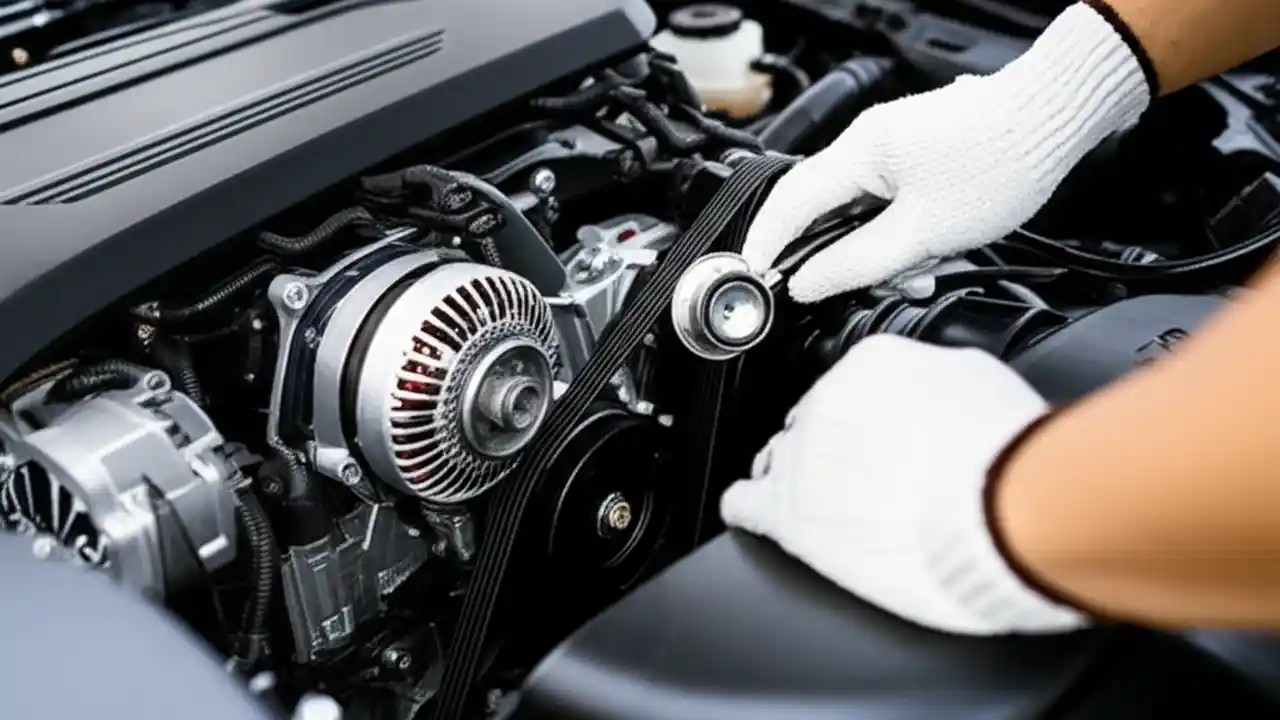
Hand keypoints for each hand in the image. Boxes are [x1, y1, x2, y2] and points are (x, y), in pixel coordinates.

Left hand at [721, 336, 1086, 634]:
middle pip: (811, 424)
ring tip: (818, 500)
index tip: (877, 434)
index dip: (864, 418)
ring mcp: (800, 457)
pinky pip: (744, 503)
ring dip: (792, 476)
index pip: (849, 387)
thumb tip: (937, 391)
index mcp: (870, 364)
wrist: (998, 506)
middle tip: (860, 475)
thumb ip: (940, 380)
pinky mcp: (786, 512)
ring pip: (778, 459)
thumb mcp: (981, 382)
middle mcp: (826, 402)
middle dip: (829, 448)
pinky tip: (752, 514)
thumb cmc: (1002, 453)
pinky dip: (747, 508)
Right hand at [742, 3, 1149, 301]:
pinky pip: (893, 204)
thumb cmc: (1000, 162)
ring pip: (864, 215)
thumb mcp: (923, 233)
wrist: (1057, 119)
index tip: (757, 276)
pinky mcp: (921, 156)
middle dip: (843, 259)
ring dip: (882, 252)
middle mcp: (870, 144)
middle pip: (828, 213)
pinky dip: (904, 235)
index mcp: (859, 153)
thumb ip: (857, 263)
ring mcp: (896, 148)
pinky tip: (931, 253)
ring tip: (919, 272)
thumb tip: (807, 283)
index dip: (767, 245)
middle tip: (864, 288)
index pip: (789, 203)